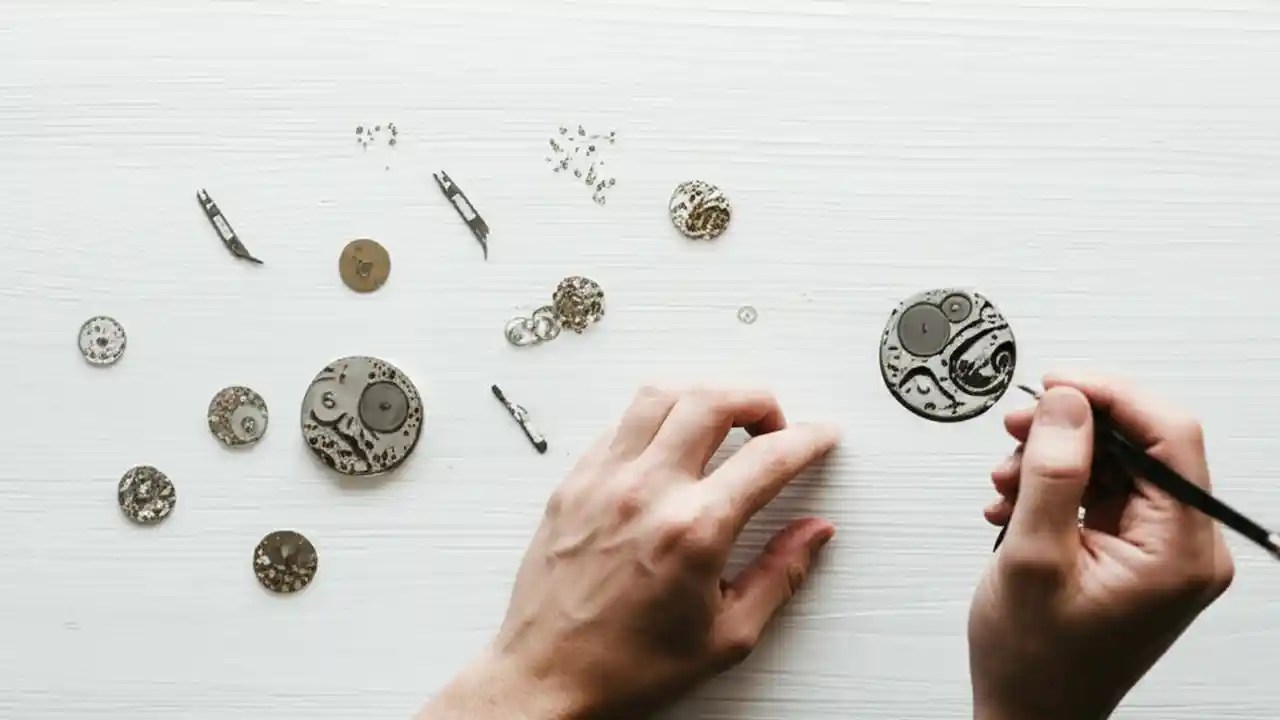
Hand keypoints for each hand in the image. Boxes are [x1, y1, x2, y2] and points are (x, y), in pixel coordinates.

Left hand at [419, 387, 839, 719]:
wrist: (547, 679)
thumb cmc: (627, 667)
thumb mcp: (727, 635)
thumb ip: (780, 574)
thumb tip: (813, 534)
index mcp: (693, 531)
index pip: (767, 458)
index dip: (807, 439)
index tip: (819, 437)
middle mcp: (646, 493)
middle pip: (713, 400)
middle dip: (758, 399)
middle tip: (773, 425)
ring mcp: (603, 481)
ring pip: (659, 394)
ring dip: (702, 395)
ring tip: (721, 422)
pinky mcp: (572, 483)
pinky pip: (618, 424)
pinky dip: (654, 421)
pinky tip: (667, 447)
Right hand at [970, 373, 1234, 719]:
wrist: (1028, 712)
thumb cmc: (1035, 662)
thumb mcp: (1032, 556)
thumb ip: (1051, 471)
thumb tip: (1066, 403)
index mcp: (1180, 552)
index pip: (1170, 436)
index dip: (1111, 396)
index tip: (1058, 385)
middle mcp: (1184, 549)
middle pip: (1142, 446)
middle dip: (1070, 431)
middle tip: (1018, 428)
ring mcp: (1160, 552)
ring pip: (1115, 466)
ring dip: (1053, 461)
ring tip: (1006, 482)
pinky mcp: (1134, 554)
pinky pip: (1102, 493)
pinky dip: (1055, 488)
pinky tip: (1015, 504)